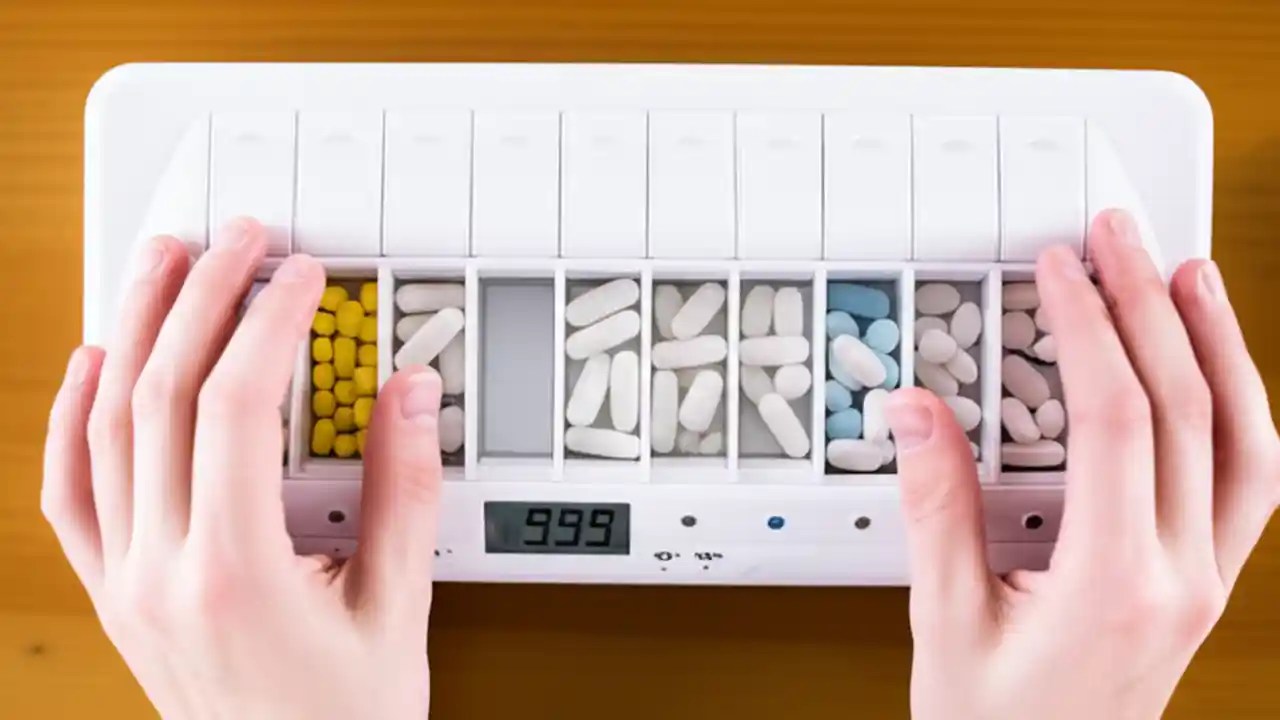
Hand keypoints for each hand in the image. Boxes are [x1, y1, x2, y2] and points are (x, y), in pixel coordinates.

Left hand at [42, 218, 444, 718]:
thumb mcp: (397, 606)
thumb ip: (403, 492)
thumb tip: (409, 396)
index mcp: (235, 573)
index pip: (234, 408)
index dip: (266, 323)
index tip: (298, 275)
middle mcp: (161, 572)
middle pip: (159, 397)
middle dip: (200, 299)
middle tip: (236, 239)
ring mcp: (126, 581)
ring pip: (105, 428)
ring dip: (132, 331)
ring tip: (162, 264)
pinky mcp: (115, 591)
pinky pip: (68, 492)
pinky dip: (71, 418)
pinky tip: (88, 364)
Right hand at [886, 210, 1277, 718]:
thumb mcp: (945, 624)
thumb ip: (936, 511)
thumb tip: (918, 411)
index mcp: (1113, 585)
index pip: (1115, 422)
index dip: (1088, 330)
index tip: (1060, 270)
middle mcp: (1180, 579)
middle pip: (1187, 412)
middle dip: (1149, 306)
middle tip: (1119, 236)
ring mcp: (1206, 582)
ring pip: (1247, 443)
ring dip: (1220, 348)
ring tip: (1189, 276)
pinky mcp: (1203, 583)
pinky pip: (1246, 480)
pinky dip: (1236, 408)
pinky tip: (1212, 370)